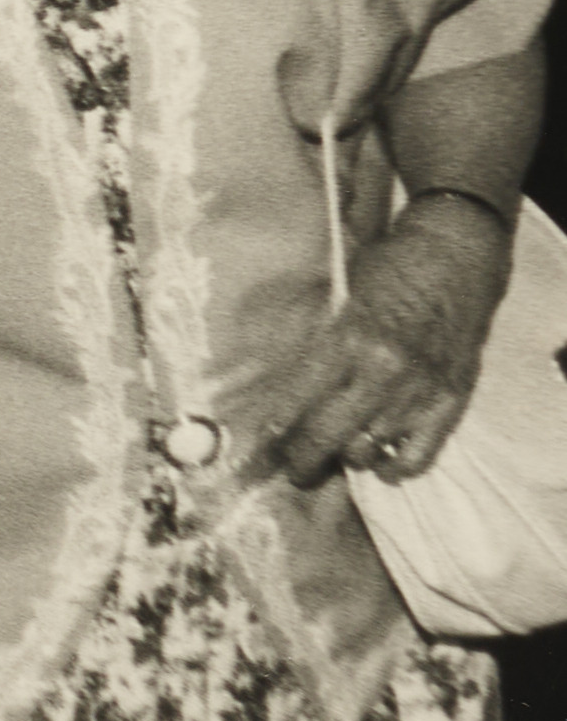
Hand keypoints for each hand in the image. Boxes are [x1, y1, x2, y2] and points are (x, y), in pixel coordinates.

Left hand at [255, 193, 513, 487]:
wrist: (455, 253)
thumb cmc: (388, 271)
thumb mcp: (337, 301)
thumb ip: (314, 348)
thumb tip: (280, 399)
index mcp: (344, 340)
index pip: (293, 405)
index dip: (273, 435)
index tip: (264, 446)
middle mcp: (382, 370)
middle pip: (324, 438)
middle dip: (300, 461)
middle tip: (292, 467)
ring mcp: (419, 389)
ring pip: (366, 452)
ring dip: (346, 458)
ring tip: (336, 453)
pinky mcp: (451, 400)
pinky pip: (418, 458)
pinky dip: (394, 468)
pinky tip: (381, 460)